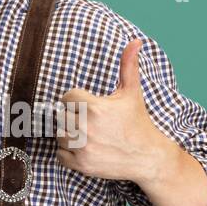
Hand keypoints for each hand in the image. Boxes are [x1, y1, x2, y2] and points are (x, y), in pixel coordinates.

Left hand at [55, 38, 177, 184]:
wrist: (147, 156)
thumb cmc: (137, 122)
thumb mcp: (132, 92)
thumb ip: (128, 65)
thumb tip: (135, 41)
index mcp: (95, 108)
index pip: (67, 98)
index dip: (78, 101)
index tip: (90, 106)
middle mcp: (86, 128)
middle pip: (61, 116)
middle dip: (73, 117)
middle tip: (90, 122)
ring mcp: (83, 148)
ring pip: (59, 136)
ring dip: (69, 135)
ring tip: (89, 134)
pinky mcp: (81, 165)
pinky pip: (60, 155)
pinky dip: (68, 153)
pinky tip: (86, 148)